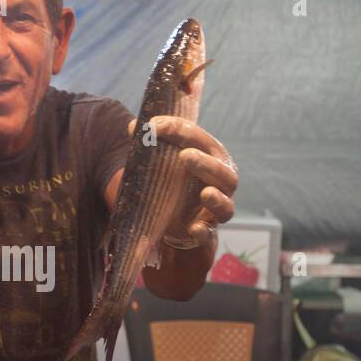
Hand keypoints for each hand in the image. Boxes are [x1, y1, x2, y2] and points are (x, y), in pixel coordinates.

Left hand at [148, 115, 237, 244]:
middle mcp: (219, 184)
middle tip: (185, 156)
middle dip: (206, 163)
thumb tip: (134, 125)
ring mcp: (215, 211)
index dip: (180, 130)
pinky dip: (204, 232)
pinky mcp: (206, 235)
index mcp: (210, 160)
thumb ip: (152, 146)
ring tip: (205, 193)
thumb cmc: (172, 187)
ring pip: (226, 205)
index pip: (202, 140)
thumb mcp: (163, 165)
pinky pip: (210, 236)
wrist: (173, 226)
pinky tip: (194, 228)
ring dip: (216, 198)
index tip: (155, 124)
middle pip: (224, 171)